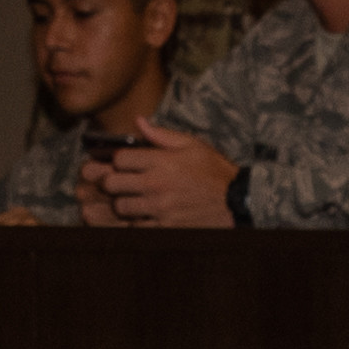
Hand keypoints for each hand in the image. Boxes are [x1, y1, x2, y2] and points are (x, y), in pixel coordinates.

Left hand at [81, 116, 242, 227]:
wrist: (236, 201)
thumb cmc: (214, 171)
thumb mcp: (191, 144)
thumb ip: (161, 134)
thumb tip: (138, 121)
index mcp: (161, 161)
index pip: (120, 158)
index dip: (117, 160)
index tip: (124, 163)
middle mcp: (156, 185)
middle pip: (112, 183)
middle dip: (112, 181)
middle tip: (120, 182)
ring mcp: (159, 208)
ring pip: (120, 207)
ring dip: (122, 203)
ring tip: (132, 200)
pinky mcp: (165, 227)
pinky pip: (135, 227)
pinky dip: (135, 222)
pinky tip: (143, 215)